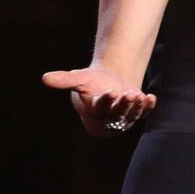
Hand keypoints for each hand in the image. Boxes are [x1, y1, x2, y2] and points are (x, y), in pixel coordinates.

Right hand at [41, 66, 155, 137]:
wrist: (108, 82)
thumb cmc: (91, 82)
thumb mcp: (79, 79)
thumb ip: (64, 80)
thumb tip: (44, 78)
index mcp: (95, 109)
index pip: (100, 107)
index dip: (106, 101)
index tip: (112, 91)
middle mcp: (110, 115)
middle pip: (117, 113)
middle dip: (123, 105)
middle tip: (129, 95)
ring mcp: (124, 115)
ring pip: (131, 114)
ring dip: (136, 106)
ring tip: (139, 96)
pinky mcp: (136, 112)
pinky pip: (143, 112)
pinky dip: (148, 106)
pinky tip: (150, 97)